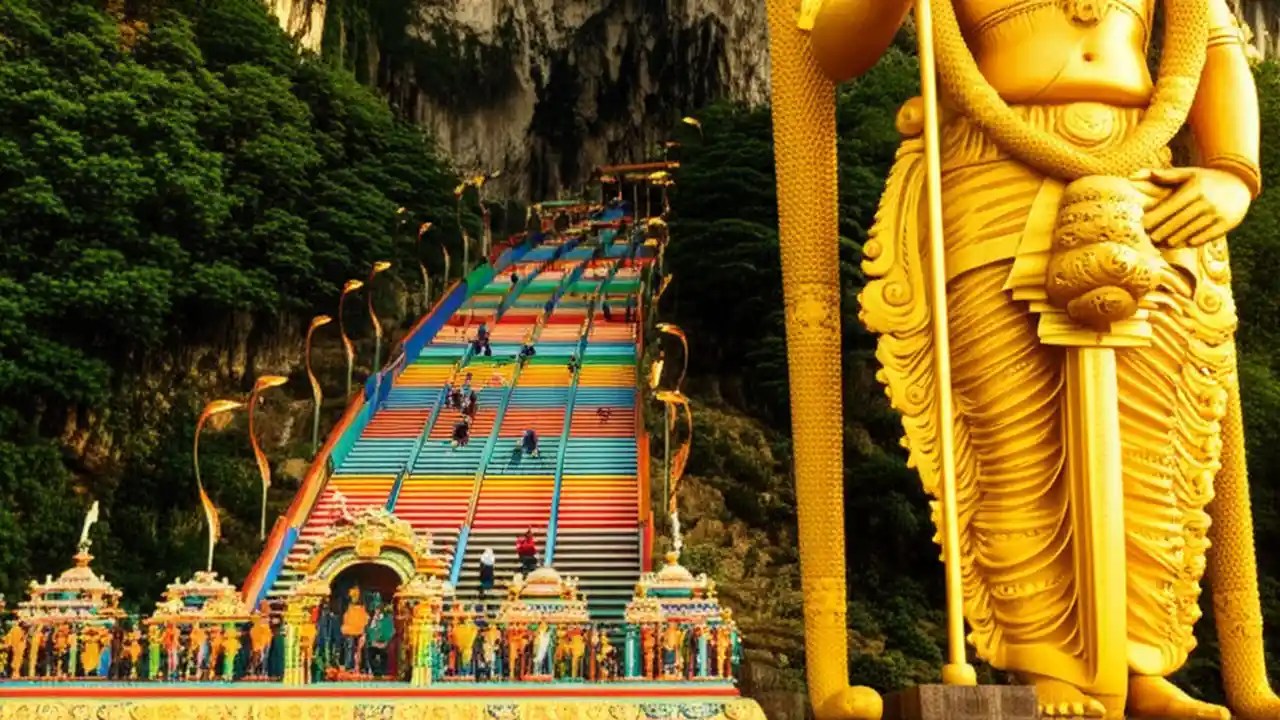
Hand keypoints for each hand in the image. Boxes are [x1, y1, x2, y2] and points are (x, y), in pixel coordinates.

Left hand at [1130, 167, 1251, 247]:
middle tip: (1150, 239)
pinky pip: (1207, 236)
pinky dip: (1195, 241)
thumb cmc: (1207, 179)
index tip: (1143, 225)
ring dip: (1176, 239)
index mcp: (1194, 189)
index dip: (1155, 218)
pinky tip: (1185, 244)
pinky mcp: (1228, 223)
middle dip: (1163, 231)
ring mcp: (1217, 213)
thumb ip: (1167, 175)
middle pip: (1178, 221)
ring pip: (1191, 230)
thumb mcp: (1189, 173)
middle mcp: (1206, 201)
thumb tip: (1140, 174)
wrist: (1240, 183)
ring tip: (1163, 243)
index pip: (1170, 207)